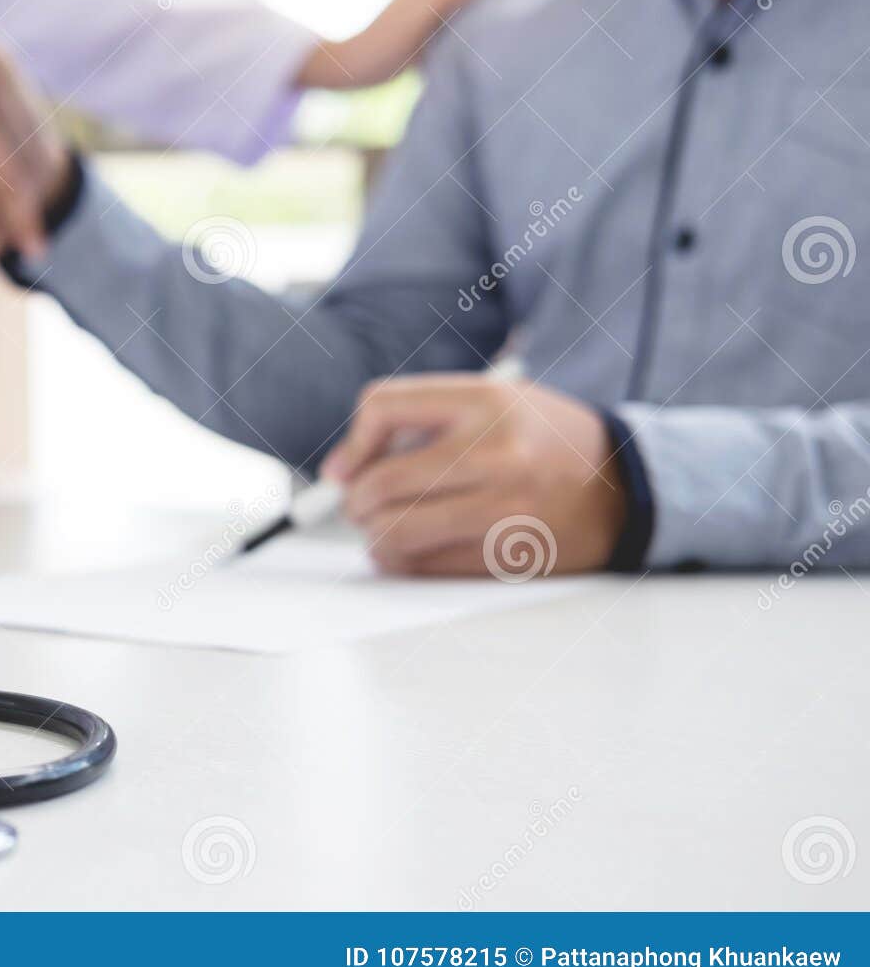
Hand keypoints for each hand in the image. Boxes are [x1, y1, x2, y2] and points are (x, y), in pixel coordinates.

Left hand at [318, 375, 624, 576]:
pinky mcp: (509, 553)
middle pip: (380, 482)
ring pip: (396, 531)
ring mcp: (504, 505)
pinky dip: (401, 562)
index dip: (352, 443)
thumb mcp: (491, 402)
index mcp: (484, 399)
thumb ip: (420, 421)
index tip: (346, 469)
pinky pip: (426, 566)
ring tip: (381, 532)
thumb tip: (341, 470)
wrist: (625, 485)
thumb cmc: (541, 441)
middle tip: (359, 508)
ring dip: (374, 537)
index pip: (382, 407)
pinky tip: (409, 553)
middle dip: (355, 502)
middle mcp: (494, 449)